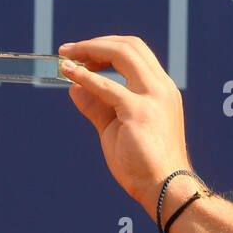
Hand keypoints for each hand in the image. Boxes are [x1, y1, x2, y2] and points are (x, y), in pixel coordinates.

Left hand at [58, 36, 191, 213]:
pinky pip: (106, 86)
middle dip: (96, 43)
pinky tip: (68, 72)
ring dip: (90, 50)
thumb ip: (96, 105)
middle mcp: (161, 87)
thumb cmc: (143, 164)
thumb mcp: (115, 128)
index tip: (82, 56)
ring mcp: (153, 97)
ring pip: (122, 53)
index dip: (106, 47)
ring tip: (67, 57)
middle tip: (68, 50)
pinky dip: (84, 75)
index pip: (136, 53)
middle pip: (129, 45)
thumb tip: (73, 86)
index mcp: (160, 90)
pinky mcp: (139, 112)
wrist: (165, 189)